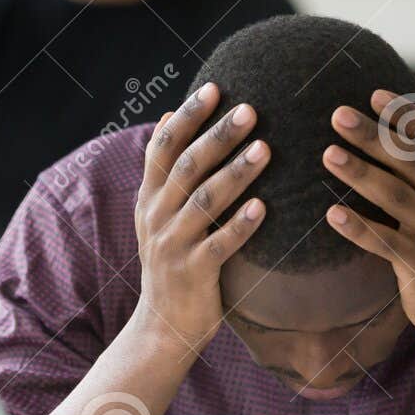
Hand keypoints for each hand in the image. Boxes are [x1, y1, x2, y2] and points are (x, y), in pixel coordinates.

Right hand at [132, 82, 269, 351]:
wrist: (162, 327)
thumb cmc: (173, 261)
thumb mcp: (157, 213)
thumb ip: (164, 170)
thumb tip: (166, 115)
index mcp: (149, 197)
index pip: (163, 147)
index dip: (187, 116)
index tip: (214, 87)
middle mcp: (155, 216)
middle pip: (187, 167)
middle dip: (218, 136)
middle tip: (251, 108)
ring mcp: (172, 245)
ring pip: (204, 202)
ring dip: (236, 173)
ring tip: (265, 149)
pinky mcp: (193, 273)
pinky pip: (219, 245)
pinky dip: (240, 226)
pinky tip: (264, 208)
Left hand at [322, 90, 414, 339]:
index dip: (404, 115)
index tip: (373, 94)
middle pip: (409, 161)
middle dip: (374, 135)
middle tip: (337, 115)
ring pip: (394, 196)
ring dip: (360, 173)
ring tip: (327, 154)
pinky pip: (383, 241)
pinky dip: (358, 227)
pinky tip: (332, 214)